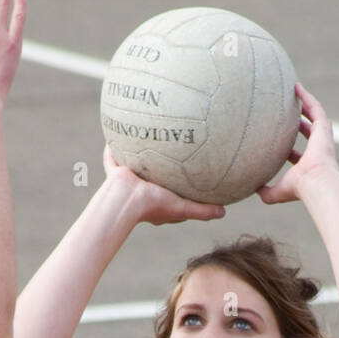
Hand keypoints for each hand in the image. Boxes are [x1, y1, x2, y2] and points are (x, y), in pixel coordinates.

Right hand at [102, 143, 224, 225]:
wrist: (125, 200)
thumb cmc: (153, 205)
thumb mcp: (182, 208)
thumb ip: (203, 210)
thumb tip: (224, 211)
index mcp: (154, 200)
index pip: (168, 192)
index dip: (177, 186)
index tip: (187, 175)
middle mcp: (139, 189)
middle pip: (151, 175)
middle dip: (158, 166)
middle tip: (168, 154)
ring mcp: (126, 179)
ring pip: (134, 163)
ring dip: (139, 153)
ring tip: (147, 136)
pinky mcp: (115, 169)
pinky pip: (115, 154)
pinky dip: (116, 145)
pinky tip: (123, 125)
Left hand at [258, 82, 338, 203]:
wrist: (315, 182)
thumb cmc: (299, 189)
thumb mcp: (278, 192)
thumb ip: (266, 192)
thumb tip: (252, 190)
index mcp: (307, 163)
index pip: (298, 153)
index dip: (288, 146)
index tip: (278, 138)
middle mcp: (316, 149)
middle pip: (307, 130)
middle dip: (298, 121)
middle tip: (287, 112)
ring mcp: (321, 138)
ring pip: (313, 116)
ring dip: (304, 104)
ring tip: (293, 91)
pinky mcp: (324, 128)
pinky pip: (315, 107)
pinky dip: (307, 98)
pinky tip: (296, 87)